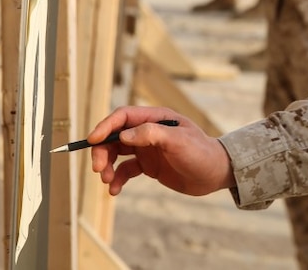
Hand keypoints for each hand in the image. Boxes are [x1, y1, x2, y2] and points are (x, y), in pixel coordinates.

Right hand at [89, 106, 234, 196]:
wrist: (215, 174)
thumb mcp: (178, 141)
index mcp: (156, 118)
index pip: (123, 116)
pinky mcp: (149, 166)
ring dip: (107, 166)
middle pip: (115, 136)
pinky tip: (114, 190)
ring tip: (107, 180)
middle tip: (99, 169)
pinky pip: (126, 170)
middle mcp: (149, 131)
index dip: (105, 126)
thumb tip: (123, 134)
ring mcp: (147, 149)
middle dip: (102, 151)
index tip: (92, 140)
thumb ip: (152, 134)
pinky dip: (117, 179)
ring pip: (117, 153)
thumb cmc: (201, 152)